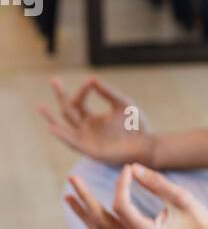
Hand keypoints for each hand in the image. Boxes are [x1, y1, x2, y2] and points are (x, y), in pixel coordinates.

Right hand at [38, 76, 154, 165]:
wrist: (147, 145)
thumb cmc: (137, 126)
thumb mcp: (122, 104)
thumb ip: (108, 92)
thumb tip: (92, 78)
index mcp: (92, 120)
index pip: (78, 102)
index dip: (82, 91)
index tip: (91, 82)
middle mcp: (86, 130)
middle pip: (67, 111)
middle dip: (61, 95)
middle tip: (54, 79)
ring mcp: (86, 140)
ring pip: (64, 127)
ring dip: (51, 117)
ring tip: (40, 106)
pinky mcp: (90, 150)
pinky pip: (72, 143)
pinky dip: (63, 135)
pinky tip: (53, 127)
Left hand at [65, 162, 207, 228]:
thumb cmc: (200, 223)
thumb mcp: (184, 199)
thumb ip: (158, 184)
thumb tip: (133, 167)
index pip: (122, 207)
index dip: (121, 185)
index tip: (128, 169)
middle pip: (102, 221)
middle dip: (86, 199)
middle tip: (73, 178)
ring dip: (84, 212)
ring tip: (69, 195)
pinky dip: (93, 223)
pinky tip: (84, 211)